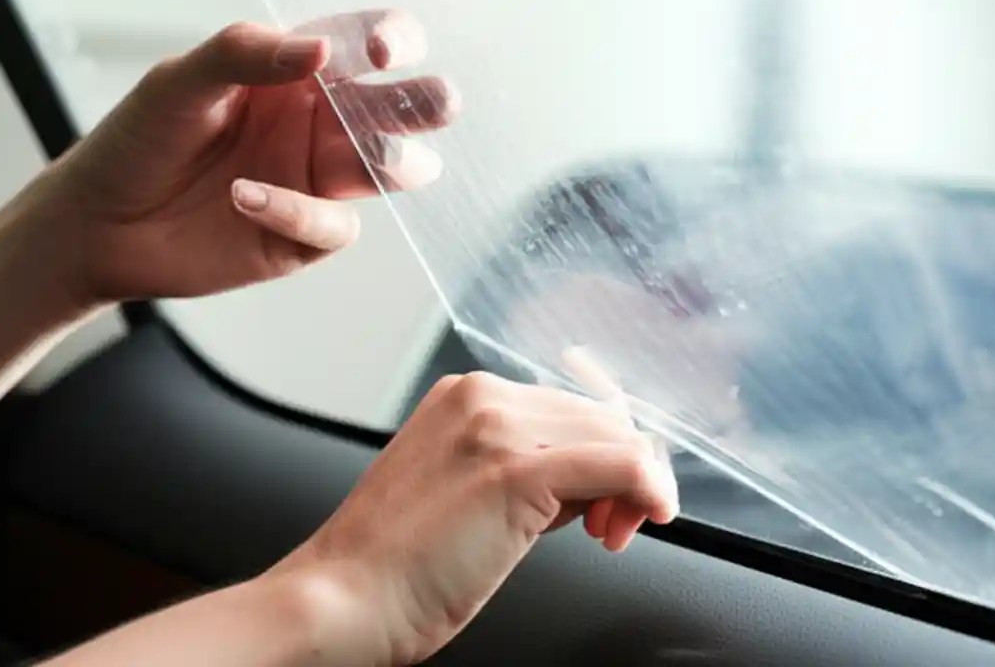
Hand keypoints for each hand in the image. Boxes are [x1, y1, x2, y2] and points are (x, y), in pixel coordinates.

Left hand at [22, 11, 457, 307]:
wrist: (97, 223)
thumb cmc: (136, 141)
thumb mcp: (181, 80)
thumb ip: (246, 52)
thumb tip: (322, 50)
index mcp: (296, 73)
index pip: (366, 45)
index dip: (390, 42)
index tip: (378, 54)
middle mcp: (316, 124)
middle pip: (399, 109)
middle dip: (426, 103)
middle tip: (434, 103)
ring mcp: (314, 181)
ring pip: (391, 170)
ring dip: (396, 163)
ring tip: (377, 160)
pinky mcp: (302, 238)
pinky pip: (334, 226)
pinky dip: (298, 211)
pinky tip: (243, 196)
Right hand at [270, 372, 679, 664]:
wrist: (344, 597)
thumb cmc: (393, 565)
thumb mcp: (461, 492)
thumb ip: (518, 471)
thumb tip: (586, 483)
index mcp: (463, 397)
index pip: (569, 409)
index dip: (600, 455)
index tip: (601, 505)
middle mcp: (481, 398)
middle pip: (599, 418)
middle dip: (623, 472)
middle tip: (611, 530)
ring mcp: (495, 430)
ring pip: (614, 437)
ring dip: (633, 486)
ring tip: (609, 535)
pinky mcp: (514, 472)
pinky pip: (618, 464)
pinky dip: (649, 487)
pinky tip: (650, 515)